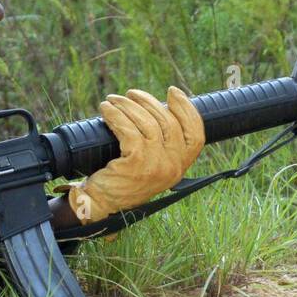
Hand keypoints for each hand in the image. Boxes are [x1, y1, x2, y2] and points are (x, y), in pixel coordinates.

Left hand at [66, 87, 204, 222]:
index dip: (187, 110)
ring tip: (113, 99)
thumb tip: (154, 109)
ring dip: (128, 105)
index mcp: (179, 167)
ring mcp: (156, 166)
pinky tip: (106, 110)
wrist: (99, 204)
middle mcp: (172, 167)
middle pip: (169, 122)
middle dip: (148, 101)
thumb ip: (160, 146)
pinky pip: (128, 130)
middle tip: (130, 94)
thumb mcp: (149, 165)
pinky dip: (116, 115)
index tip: (173, 92)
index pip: (196, 135)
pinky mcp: (136, 164)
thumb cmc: (121, 180)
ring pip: (147, 123)